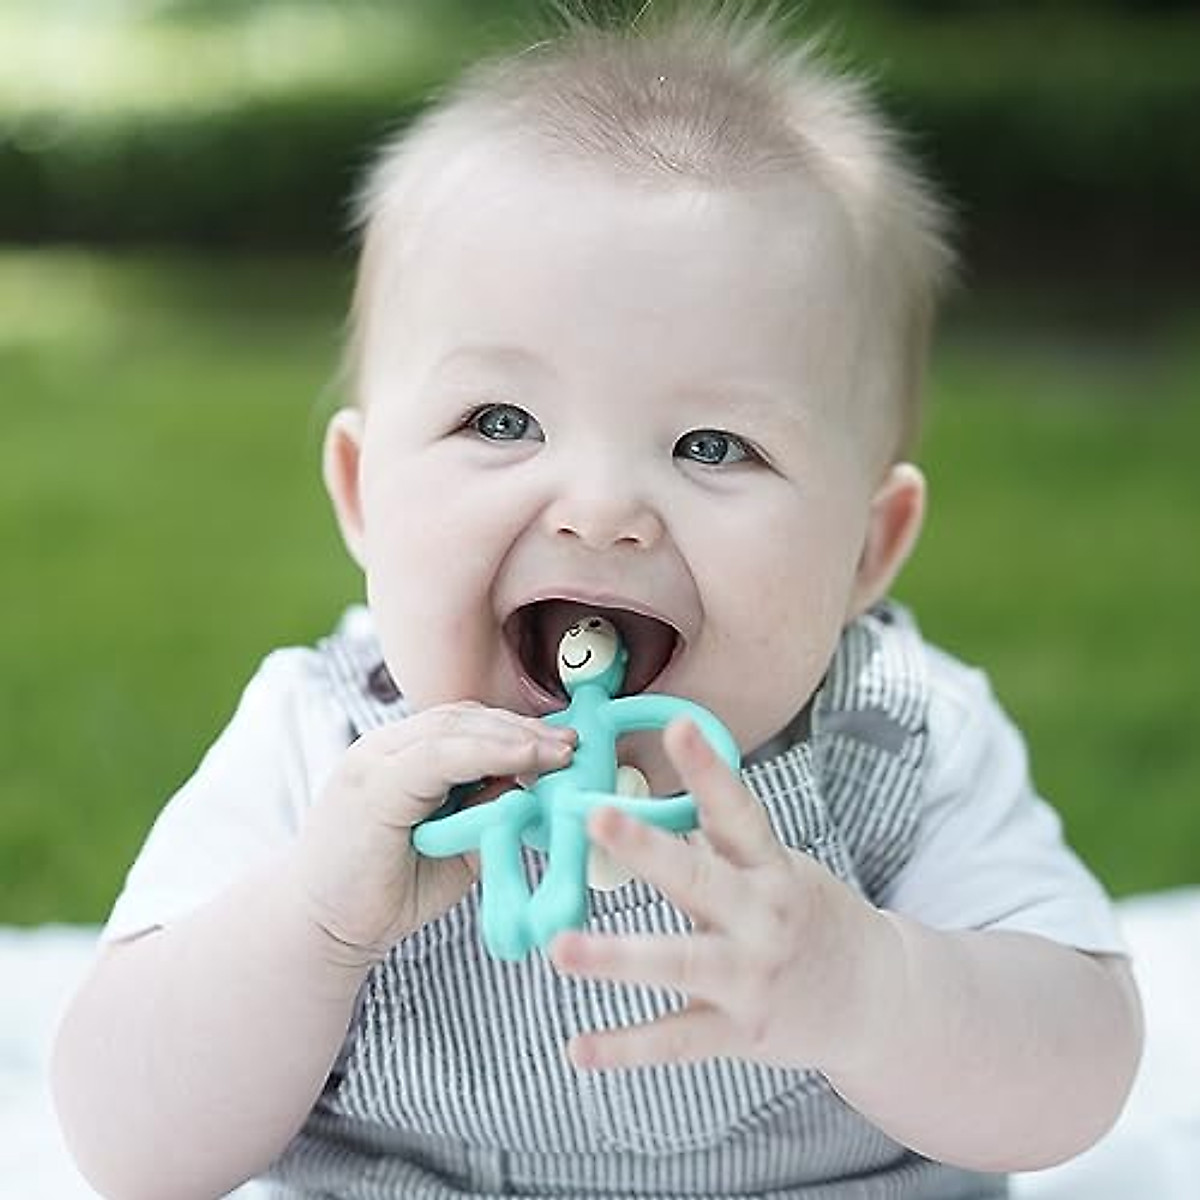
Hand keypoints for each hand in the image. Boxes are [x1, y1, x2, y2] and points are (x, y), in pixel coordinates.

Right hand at [291, 702, 575, 965]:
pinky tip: (524, 761)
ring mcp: (374, 762)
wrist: (320, 929)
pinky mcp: (372, 787)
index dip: (518, 729)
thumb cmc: (385, 890)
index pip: (466, 724)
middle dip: (523, 728)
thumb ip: (486, 812)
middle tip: (574, 743)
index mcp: (401, 756)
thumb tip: (534, 788)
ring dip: (512, 736)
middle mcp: (384, 748)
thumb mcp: (454, 845)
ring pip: (452, 728)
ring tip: (559, 751)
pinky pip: (435, 758)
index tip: (566, 743)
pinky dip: (485, 753)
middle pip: (464, 718)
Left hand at [549, 718, 892, 1074]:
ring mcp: (751, 978)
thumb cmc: (812, 919)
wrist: (879, 1002)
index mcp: (772, 869)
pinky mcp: (739, 1032)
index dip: (709, 769)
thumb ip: (715, 841)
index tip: (678, 725)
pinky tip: (578, 1047)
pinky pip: (676, 1041)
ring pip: (680, 964)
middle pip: (700, 879)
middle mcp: (763, 918)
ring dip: (618, 957)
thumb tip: (648, 799)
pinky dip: (626, 1046)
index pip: (739, 811)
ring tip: (560, 948)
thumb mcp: (778, 869)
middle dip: (648, 848)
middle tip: (598, 817)